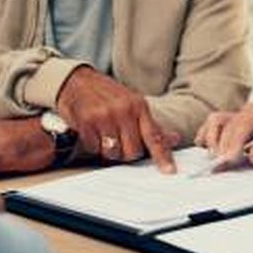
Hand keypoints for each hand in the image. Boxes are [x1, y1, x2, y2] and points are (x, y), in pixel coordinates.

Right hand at [56, 66, 176, 172]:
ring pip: (113, 152)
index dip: (162, 156)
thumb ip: (152, 125)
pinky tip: (92, 131)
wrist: (77, 81)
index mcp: (139, 105)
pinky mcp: (86, 121)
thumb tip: (174, 139)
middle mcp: (123, 110)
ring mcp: (104, 115)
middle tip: (120, 141)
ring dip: (109, 150)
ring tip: (105, 135)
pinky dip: (93, 144)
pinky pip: (94, 148)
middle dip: (127, 153)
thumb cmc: (108, 95)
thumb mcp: (133, 104)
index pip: (154, 135)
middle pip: (133, 151)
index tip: (169, 171)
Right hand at [195, 101, 252, 168]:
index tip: (228, 159)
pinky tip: (210, 152)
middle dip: (221, 145)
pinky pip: (213, 126)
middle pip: (226, 123)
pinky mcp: (233, 122)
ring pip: (216, 120)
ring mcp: (240, 114)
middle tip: (219, 166)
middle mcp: (250, 108)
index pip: (243, 123)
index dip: (233, 141)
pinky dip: (208, 137)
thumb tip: (252, 155)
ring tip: (214, 160)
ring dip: (212, 140)